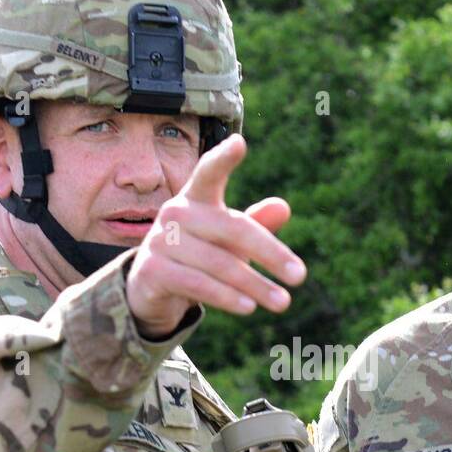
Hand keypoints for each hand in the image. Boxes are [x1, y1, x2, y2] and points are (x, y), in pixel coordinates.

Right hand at [125, 134, 306, 337]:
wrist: (150, 289)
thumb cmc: (200, 254)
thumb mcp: (230, 241)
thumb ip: (256, 225)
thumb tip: (283, 207)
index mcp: (196, 198)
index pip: (209, 172)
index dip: (223, 159)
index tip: (239, 144)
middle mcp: (176, 213)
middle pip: (233, 229)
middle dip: (270, 254)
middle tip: (300, 276)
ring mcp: (160, 241)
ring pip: (219, 263)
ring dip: (254, 285)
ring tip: (282, 302)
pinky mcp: (152, 271)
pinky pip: (198, 284)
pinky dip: (227, 297)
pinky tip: (249, 307)